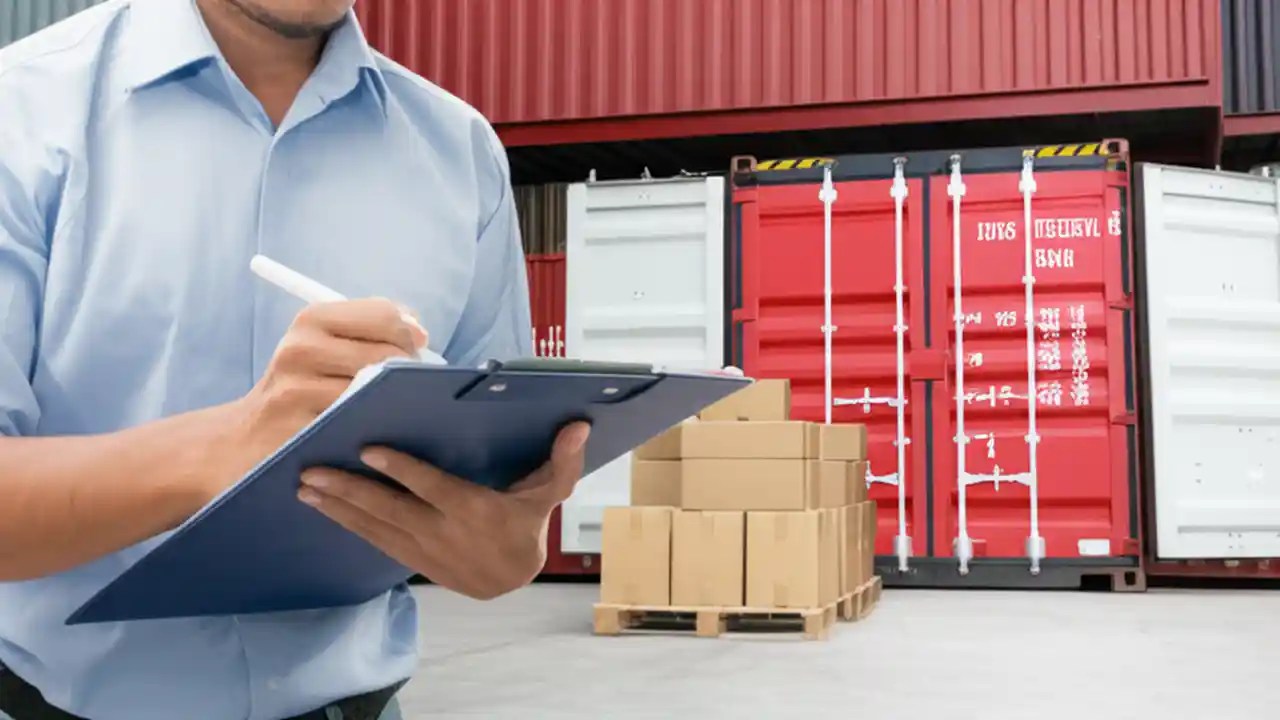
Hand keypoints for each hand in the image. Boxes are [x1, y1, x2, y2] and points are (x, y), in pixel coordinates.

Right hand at [215, 299, 426, 498]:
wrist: (244, 438)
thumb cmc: (299, 387)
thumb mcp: (324, 346)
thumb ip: (372, 330)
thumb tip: (420, 333)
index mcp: (312, 319)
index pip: (385, 315)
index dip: (408, 337)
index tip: (412, 353)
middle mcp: (302, 348)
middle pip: (386, 354)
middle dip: (407, 373)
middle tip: (404, 388)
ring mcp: (298, 391)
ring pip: (375, 391)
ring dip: (393, 402)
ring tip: (387, 409)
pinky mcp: (301, 429)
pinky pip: (357, 424)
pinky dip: (374, 427)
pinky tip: (373, 430)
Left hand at [296, 422, 591, 599]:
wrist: (512, 580)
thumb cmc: (527, 526)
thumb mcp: (549, 496)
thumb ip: (563, 462)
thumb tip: (578, 426)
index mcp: (475, 510)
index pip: (432, 487)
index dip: (401, 470)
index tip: (369, 450)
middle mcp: (444, 532)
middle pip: (390, 509)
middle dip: (349, 490)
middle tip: (312, 470)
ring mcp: (424, 549)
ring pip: (374, 526)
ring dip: (337, 507)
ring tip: (304, 487)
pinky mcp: (411, 559)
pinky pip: (374, 540)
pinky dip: (347, 523)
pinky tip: (322, 507)